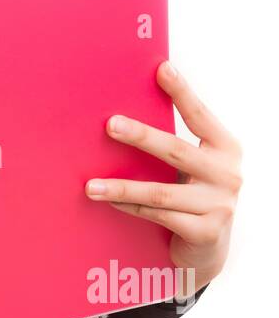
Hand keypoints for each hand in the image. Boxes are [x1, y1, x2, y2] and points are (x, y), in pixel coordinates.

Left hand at [84, 61, 242, 294]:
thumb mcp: (193, 168)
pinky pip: (159, 216)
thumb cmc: (192, 196)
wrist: (208, 249)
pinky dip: (131, 207)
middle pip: (176, 151)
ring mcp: (219, 205)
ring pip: (161, 192)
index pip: (200, 116)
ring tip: (91, 185)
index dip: (182, 92)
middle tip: (110, 124)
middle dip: (141, 136)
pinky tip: (108, 201)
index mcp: (226, 149)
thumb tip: (124, 115)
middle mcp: (228, 175)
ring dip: (122, 187)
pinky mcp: (206, 232)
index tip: (162, 68)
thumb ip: (175, 145)